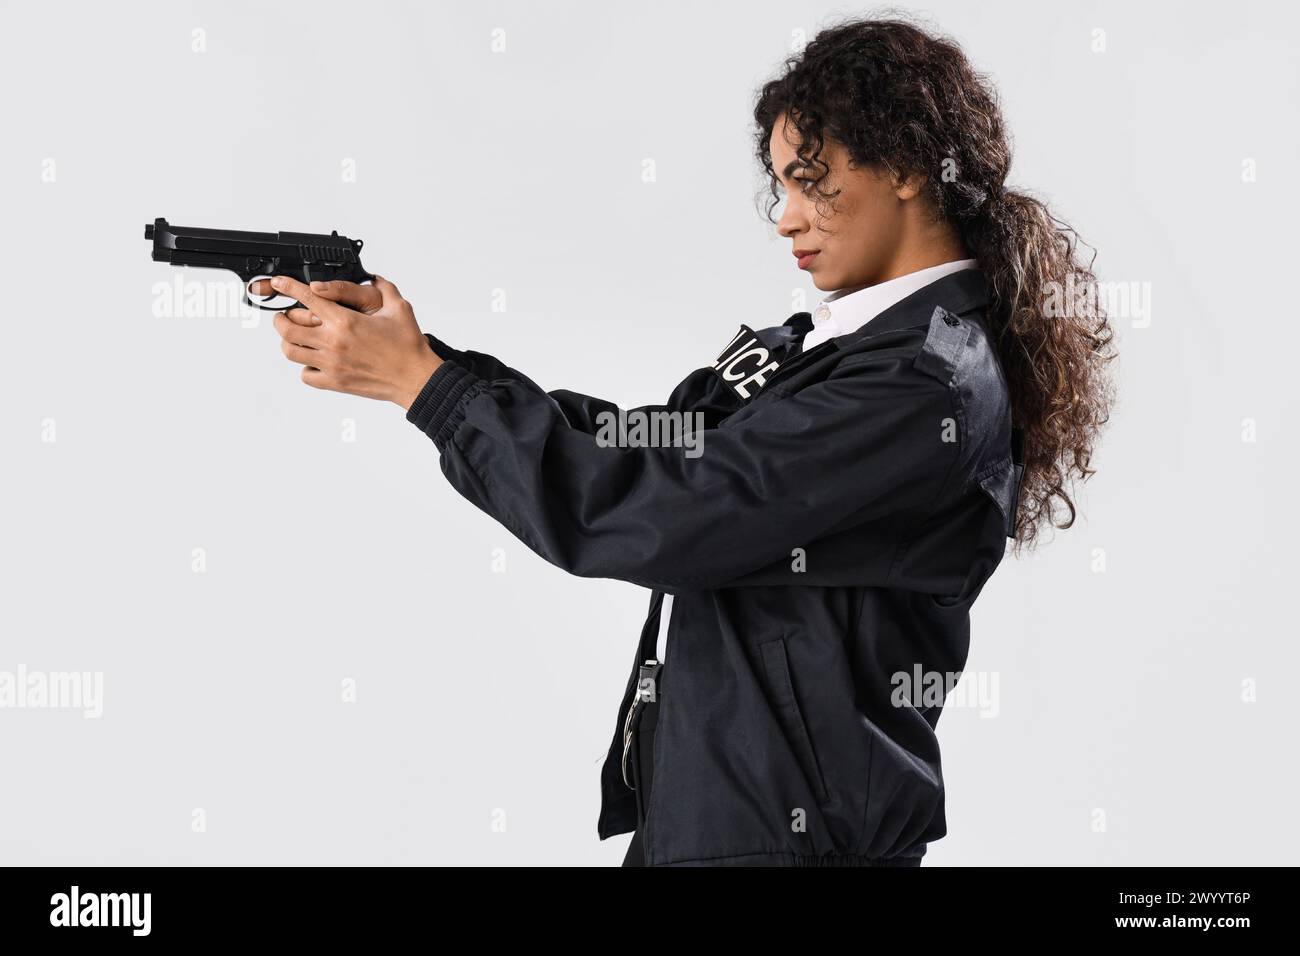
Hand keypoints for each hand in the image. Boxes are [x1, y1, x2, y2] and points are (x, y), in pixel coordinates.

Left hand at [254, 274, 442, 409]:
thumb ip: (384, 288)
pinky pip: (306, 375)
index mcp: (345, 321)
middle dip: (280, 319)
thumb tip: (375, 277)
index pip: (306, 298)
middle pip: (287, 328)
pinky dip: (305, 368)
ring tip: (295, 338)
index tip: (279, 284)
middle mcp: (333, 342)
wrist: (415, 378)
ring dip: (288, 342)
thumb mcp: (399, 308)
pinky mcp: (335, 382)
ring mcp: (331, 364)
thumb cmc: (408, 346)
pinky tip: (314, 362)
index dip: (287, 287)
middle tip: (282, 316)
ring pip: (291, 352)